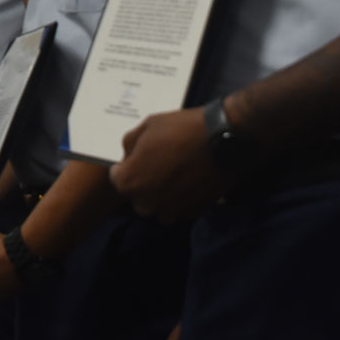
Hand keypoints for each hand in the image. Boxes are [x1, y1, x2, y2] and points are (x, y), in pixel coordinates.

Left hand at [109, 108, 224, 223]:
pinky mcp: (190, 214)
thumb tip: (127, 155)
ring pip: (157, 204)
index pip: (117, 177)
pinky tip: (189, 178)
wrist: (221, 140)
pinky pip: (178, 208)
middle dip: (143, 180)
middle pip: (137, 194)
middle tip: (160, 161)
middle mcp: (145, 203)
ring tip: (176, 170)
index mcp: (129, 182)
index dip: (127, 164)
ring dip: (162, 192)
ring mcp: (169, 211)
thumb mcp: (147, 125)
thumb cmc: (181, 130)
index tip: (140, 155)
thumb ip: (129, 143)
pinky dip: (180, 197)